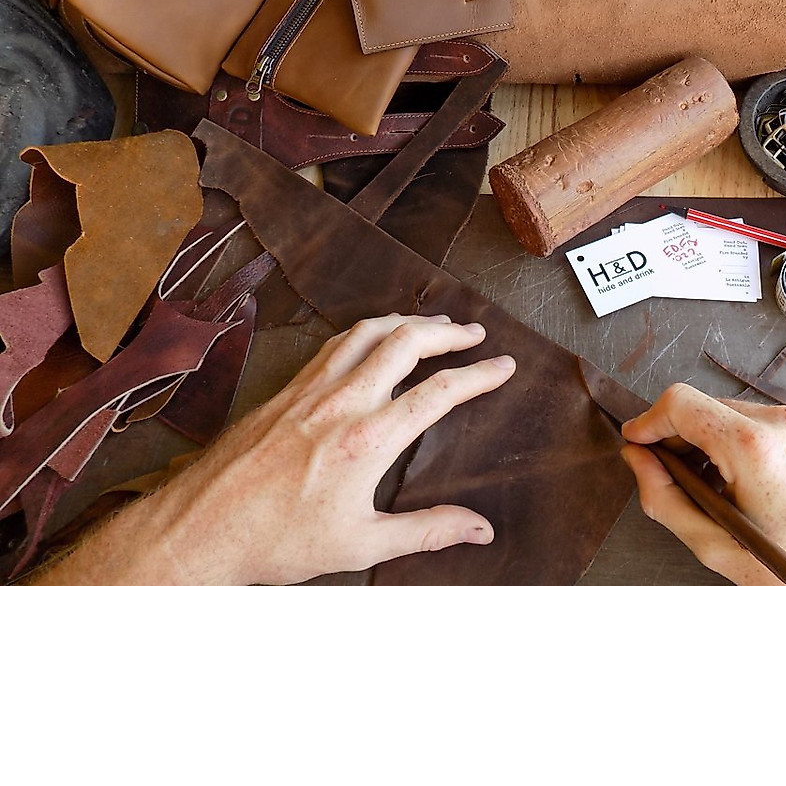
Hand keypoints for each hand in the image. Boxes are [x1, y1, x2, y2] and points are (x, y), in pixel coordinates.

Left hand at [30, 314, 515, 584]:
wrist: (201, 528)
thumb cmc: (276, 541)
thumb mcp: (361, 545)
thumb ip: (427, 531)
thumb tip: (479, 529)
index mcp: (367, 440)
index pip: (439, 392)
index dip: (480, 374)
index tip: (504, 365)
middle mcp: (341, 402)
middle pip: (407, 341)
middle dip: (448, 332)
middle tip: (474, 333)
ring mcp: (310, 389)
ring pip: (369, 331)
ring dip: (408, 321)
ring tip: (433, 324)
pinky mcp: (287, 388)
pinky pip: (335, 342)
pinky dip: (367, 330)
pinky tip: (374, 337)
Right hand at [621, 383, 785, 585]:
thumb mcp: (718, 546)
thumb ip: (667, 499)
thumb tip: (639, 462)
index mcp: (755, 446)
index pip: (680, 402)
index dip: (648, 422)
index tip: (636, 444)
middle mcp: (782, 423)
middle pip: (703, 406)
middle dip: (677, 437)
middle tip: (668, 479)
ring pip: (729, 414)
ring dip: (706, 442)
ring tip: (707, 492)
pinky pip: (759, 425)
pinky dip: (735, 446)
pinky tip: (737, 489)